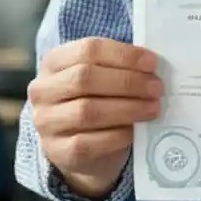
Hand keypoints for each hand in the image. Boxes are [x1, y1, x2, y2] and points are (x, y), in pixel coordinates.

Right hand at [28, 37, 162, 199]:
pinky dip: (117, 135)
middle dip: (128, 82)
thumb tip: (152, 65)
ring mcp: (46, 122)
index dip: (124, 55)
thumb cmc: (96, 101)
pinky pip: (89, 142)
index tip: (152, 62)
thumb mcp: (102, 78)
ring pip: (87, 111)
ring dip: (128, 108)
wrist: (81, 149)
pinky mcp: (58, 151)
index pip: (88, 50)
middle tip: (156, 88)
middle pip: (85, 78)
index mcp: (54, 62)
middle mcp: (43, 90)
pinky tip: (135, 130)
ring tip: (153, 108)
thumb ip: (120, 67)